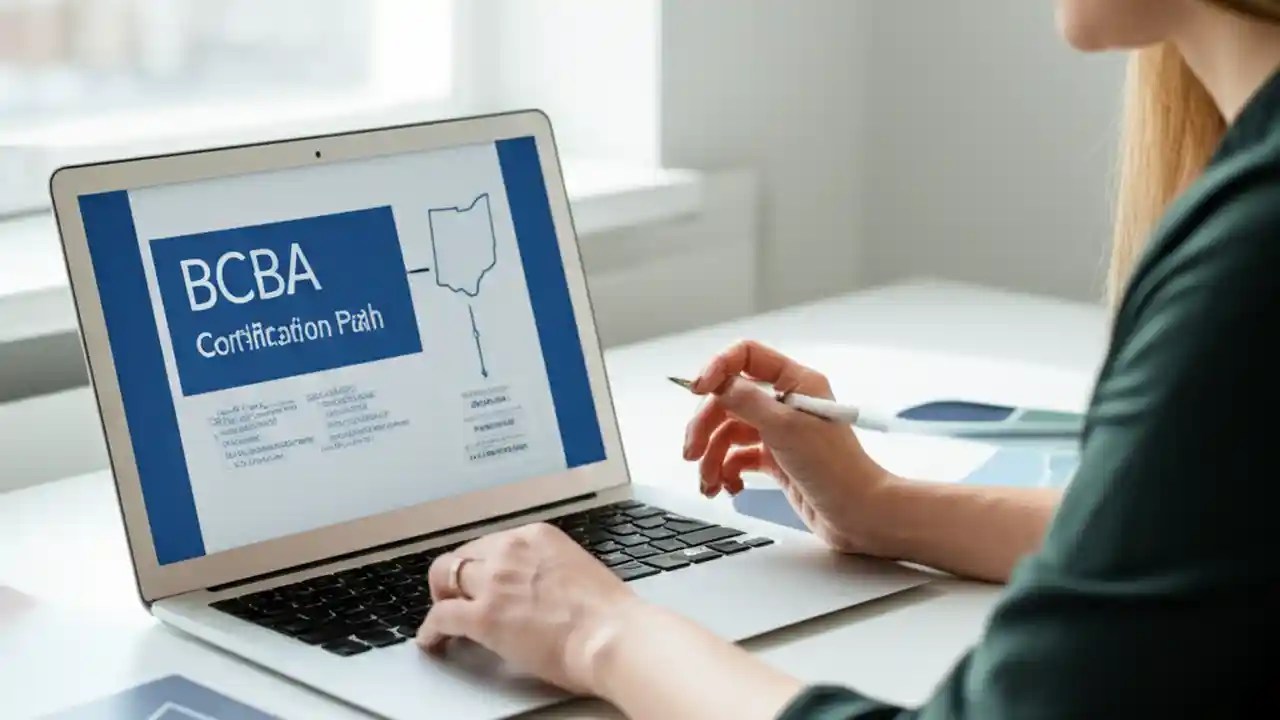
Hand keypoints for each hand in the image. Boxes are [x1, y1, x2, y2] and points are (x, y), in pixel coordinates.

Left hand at [417, 523, 640, 694]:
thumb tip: (539, 588)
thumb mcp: (577, 569)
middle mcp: (510, 550)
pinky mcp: (483, 616)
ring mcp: (494, 582)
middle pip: (463, 556)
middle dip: (455, 577)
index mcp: (536, 536)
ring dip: (440, 597)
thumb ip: (549, 570)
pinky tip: (432, 639)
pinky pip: (441, 616)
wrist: (612, 635)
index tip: (480, 577)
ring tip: (440, 614)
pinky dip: (431, 629)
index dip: (482, 564)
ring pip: (444, 578)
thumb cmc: (608, 612)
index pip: (493, 543)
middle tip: (454, 595)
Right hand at [683, 340, 893, 552]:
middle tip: (692, 452)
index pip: (746, 357)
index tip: (698, 390)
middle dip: (706, 426)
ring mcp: (780, 432)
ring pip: (729, 432)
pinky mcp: (776, 459)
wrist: (859, 515)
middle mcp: (786, 403)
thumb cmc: (837, 469)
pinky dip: (726, 471)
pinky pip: (738, 457)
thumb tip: (717, 383)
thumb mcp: (785, 428)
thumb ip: (746, 401)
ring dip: (712, 456)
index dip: (718, 369)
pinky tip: (727, 487)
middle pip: (729, 400)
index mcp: (795, 382)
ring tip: (708, 481)